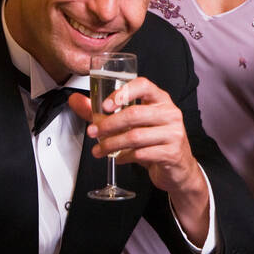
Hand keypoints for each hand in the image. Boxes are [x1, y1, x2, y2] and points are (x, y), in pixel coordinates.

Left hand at [71, 78, 199, 195]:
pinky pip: (141, 154)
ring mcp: (173, 133)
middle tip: (93, 132)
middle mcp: (170, 113)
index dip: (123, 93)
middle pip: (134, 114)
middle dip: (108, 124)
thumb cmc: (154, 140)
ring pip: (135, 136)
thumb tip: (75, 101)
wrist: (178, 167)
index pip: (144, 86)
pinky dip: (124, 157)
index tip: (106, 105)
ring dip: (111, 144)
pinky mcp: (171, 153)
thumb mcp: (132, 124)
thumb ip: (104, 112)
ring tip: (99, 150)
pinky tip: (118, 158)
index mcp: (161, 100)